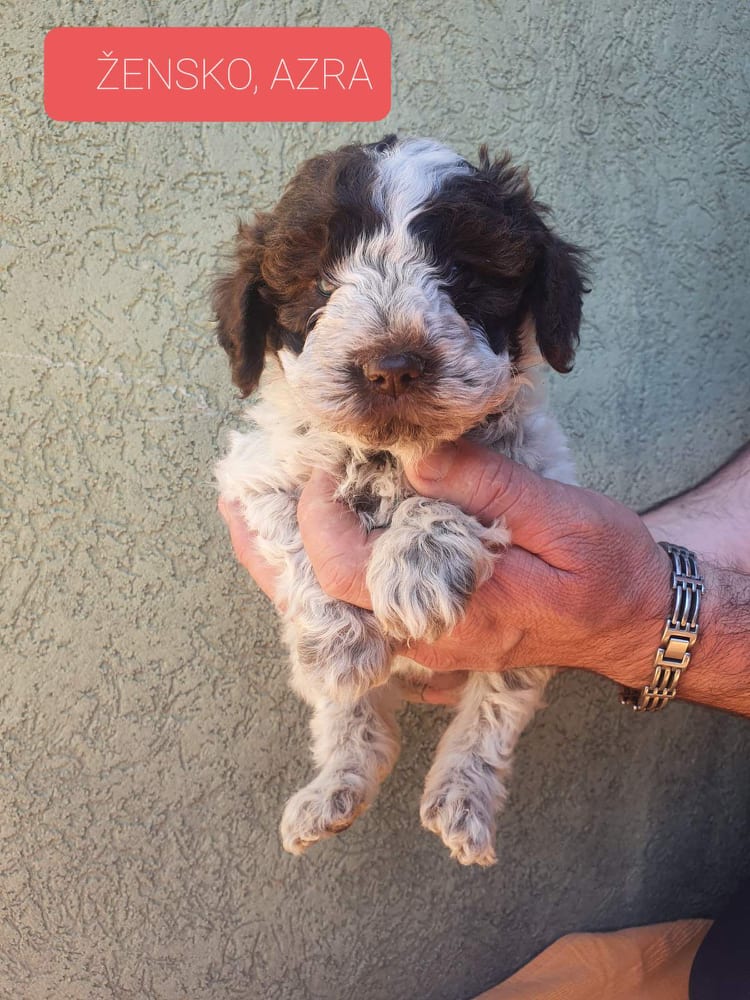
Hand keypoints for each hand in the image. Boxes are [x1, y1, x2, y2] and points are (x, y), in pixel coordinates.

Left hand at [219, 439, 669, 689]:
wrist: (631, 619)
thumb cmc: (605, 569)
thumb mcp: (562, 517)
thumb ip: (488, 487)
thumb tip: (419, 459)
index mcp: (456, 609)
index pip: (352, 575)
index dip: (319, 523)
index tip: (318, 473)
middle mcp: (428, 637)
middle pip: (323, 607)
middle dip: (271, 556)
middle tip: (230, 506)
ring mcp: (427, 642)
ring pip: (337, 615)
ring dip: (290, 569)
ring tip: (248, 522)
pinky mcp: (434, 632)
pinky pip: (363, 613)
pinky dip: (327, 578)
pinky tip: (310, 545)